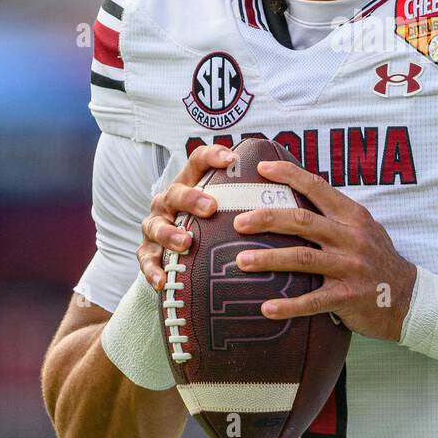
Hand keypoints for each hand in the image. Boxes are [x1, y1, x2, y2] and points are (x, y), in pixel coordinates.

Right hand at [136, 143, 235, 291]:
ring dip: (169, 233)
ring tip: (186, 242)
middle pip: (176, 192)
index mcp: (189, 183)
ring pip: (157, 226)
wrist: (177, 252)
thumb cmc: (210, 224)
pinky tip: (164, 281)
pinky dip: (153, 270)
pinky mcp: (147, 251)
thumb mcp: (225, 208)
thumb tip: (291, 192)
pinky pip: (147, 260)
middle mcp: (168, 201)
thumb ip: (247, 199)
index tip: (232, 159)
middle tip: (211, 207)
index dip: (212, 156)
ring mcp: (155, 225)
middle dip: (192, 198)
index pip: (198, 161)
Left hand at [232, 160, 416, 341]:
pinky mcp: (348, 297)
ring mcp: (350, 267)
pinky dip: (288, 305)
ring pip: (303, 258)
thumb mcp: (364, 229)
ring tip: (241, 261)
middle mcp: (351, 237)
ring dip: (268, 259)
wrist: (409, 298)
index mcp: (353, 216)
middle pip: (302, 221)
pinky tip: (266, 308)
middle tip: (238, 222)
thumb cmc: (378, 261)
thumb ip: (335, 216)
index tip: (261, 169)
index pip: (318, 187)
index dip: (289, 175)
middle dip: (267, 219)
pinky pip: (313, 300)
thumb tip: (296, 197)